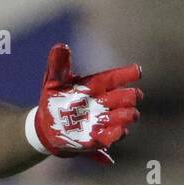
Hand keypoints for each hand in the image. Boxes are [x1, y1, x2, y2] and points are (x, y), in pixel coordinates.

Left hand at [30, 44, 141, 164]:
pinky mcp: (98, 138)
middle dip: (130, 97)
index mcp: (96, 86)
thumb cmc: (54, 99)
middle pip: (125, 97)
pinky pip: (111, 137)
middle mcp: (104, 102)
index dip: (127, 74)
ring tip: (128, 115)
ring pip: (124, 117)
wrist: (45, 127)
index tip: (138, 71)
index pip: (115, 78)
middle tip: (132, 96)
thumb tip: (61, 46)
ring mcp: (103, 120)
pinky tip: (119, 131)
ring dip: (126, 116)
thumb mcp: (53, 81)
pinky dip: (116, 134)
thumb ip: (58, 65)